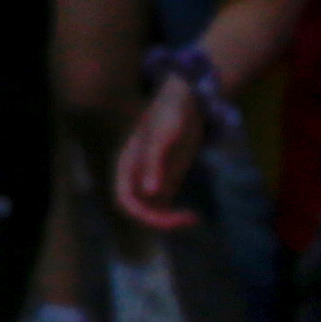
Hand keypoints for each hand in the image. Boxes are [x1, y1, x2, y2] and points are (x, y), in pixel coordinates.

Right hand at [116, 69, 213, 233]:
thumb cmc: (169, 113)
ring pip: (155, 210)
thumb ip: (153, 163)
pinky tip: (195, 215)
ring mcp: (154, 178)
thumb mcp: (162, 137)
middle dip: (161, 220)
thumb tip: (149, 193)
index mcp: (128, 164)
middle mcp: (138, 175)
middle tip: (187, 220)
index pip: (125, 199)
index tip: (165, 220)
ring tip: (194, 218)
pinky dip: (178, 214)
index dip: (141, 214)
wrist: (188, 100)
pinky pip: (167, 204)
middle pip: (141, 209)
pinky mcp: (169, 179)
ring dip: (171, 220)